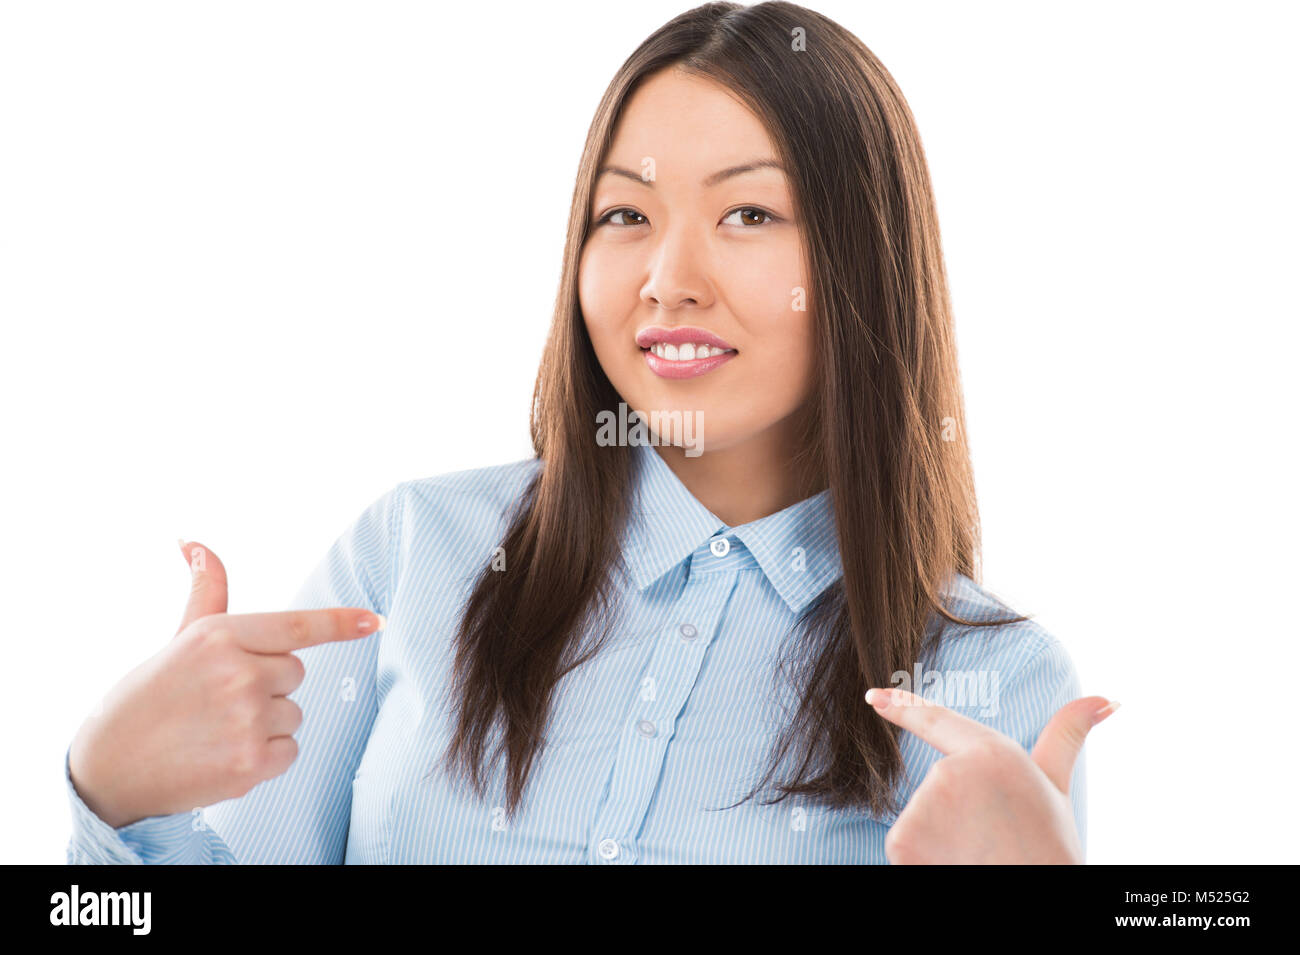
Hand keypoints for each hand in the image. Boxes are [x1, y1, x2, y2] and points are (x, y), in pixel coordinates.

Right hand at [68, 539, 383, 828]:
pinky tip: (224, 756)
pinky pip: (291, 750)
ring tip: (216, 730)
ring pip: (295, 712)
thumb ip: (206, 592)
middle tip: (219, 700)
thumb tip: (193, 540)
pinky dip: (266, 757)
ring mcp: (247, 718)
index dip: (340, 623)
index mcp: (219, 636)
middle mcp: (238, 673)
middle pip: (296, 672)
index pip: (295, 626)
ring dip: (266, 723)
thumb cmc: (148, 697)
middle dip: (268, 684)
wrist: (109, 768)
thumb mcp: (179, 639)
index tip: (375, 621)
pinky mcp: (252, 762)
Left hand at [864, 685, 1118, 863]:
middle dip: (955, 815)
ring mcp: (925, 804)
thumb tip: (1109, 698)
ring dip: (940, 839)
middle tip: (992, 838)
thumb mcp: (1057, 788)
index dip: (902, 706)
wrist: (1040, 896)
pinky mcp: (903, 839)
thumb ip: (1067, 736)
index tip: (874, 696)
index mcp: (991, 751)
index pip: (935, 720)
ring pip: (919, 819)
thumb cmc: (1050, 847)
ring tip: (977, 855)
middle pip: (935, 788)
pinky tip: (955, 866)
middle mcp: (952, 770)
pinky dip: (924, 861)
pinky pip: (905, 846)